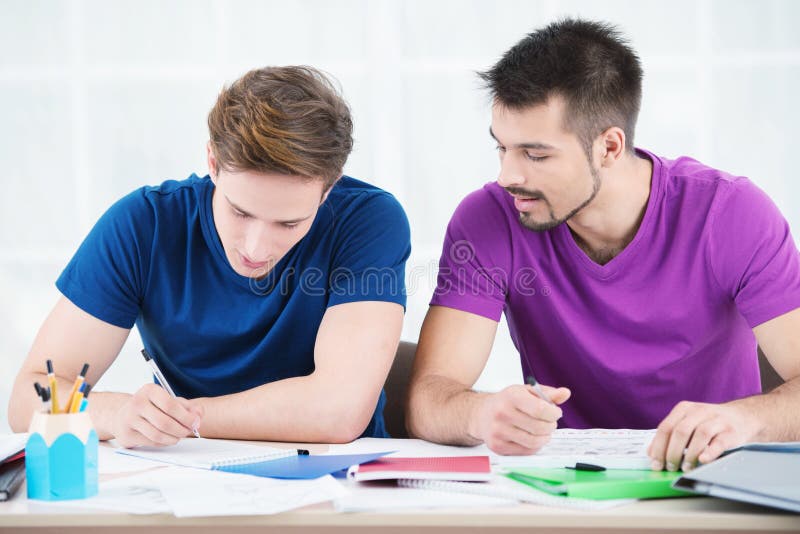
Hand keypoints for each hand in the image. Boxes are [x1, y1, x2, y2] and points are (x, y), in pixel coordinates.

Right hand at [112, 383, 203, 447]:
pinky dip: (164, 442)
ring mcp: (129, 420)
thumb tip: (199, 414)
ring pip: (158, 435)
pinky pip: (151, 442)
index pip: (170, 405)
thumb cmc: (152, 407)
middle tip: (189, 431)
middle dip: (181, 429)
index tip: (195, 422)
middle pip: (164, 422)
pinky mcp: (127, 435)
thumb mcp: (169, 401)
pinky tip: (168, 438)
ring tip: (179, 435)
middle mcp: (137, 403)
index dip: (186, 416)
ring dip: (174, 438)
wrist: (123, 415)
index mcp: (149, 390)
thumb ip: (187, 406)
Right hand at [471, 384, 570, 454]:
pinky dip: (535, 446)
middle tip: (550, 423)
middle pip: (539, 427)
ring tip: (543, 431)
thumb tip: (565, 393)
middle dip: (551, 426)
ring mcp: (498, 431)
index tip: (556, 413)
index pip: (540, 409)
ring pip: (534, 441)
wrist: (482, 414)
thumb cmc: (508, 402)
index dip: (554, 413)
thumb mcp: (526, 392)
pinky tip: (532, 437)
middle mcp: (502, 413)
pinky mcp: (497, 446)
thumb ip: (547, 393)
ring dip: (545, 437)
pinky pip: (526, 451)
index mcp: (511, 396)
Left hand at [647, 400, 762, 471]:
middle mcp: (699, 411)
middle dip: (672, 452)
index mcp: (684, 409)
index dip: (658, 446)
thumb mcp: (687, 423)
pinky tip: (703, 460)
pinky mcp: (731, 431)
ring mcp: (716, 420)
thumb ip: (670, 435)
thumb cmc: (709, 423)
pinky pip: (719, 441)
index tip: (655, 463)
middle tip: (670, 467)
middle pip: (680, 431)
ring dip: (690, 454)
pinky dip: (710, 451)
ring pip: (699, 435)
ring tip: (685, 468)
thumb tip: (651, 453)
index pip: (666, 427)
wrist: (742, 416)